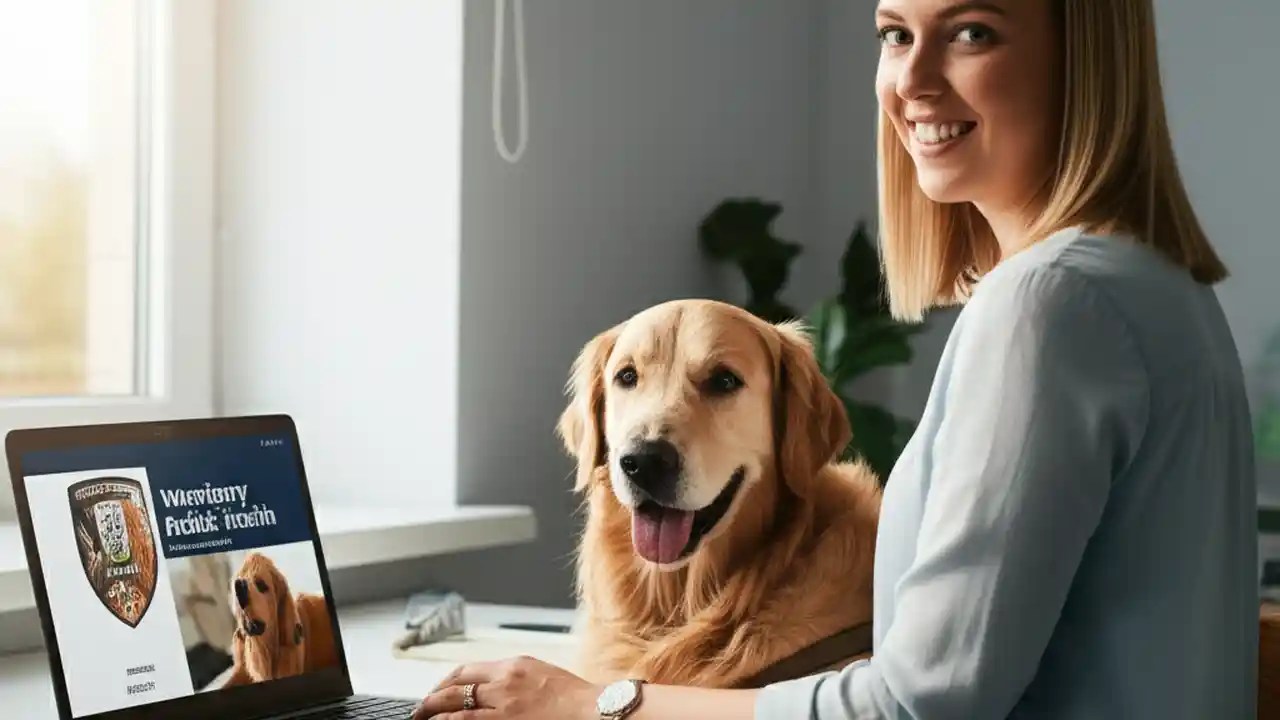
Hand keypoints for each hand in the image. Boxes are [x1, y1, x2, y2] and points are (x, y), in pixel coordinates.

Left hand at [412, 655, 602, 719]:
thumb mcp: (543, 676)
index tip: (439, 692)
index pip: (469, 669)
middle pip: (457, 683)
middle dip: (433, 696)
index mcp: (515, 665)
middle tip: (421, 708)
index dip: (447, 682)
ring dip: (433, 711)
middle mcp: (504, 679)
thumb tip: (497, 690)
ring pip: (456, 702)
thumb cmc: (576, 699)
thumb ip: (517, 679)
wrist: (593, 710)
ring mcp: (504, 701)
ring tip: (421, 718)